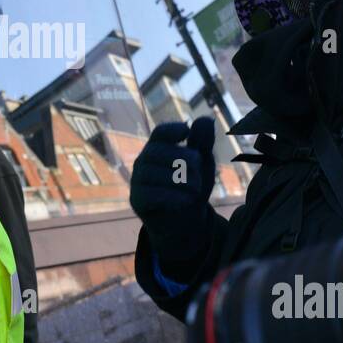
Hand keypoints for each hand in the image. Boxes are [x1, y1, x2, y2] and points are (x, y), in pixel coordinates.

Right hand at [130, 117, 217, 276]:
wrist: (186, 222)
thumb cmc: (192, 188)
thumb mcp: (202, 164)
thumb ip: (203, 142)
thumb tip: (205, 119)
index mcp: (158, 148)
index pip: (160, 133)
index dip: (172, 130)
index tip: (187, 133)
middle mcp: (143, 162)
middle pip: (157, 151)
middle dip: (182, 158)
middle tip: (198, 169)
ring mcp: (137, 181)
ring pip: (154, 173)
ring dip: (180, 180)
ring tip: (195, 189)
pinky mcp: (137, 200)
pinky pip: (151, 194)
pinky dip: (172, 196)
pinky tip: (186, 199)